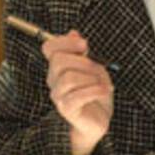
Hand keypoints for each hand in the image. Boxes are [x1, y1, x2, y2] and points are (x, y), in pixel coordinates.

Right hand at [42, 30, 112, 150]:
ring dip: (91, 78)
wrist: (98, 120)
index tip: (84, 45)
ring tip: (102, 84)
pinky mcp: (67, 109)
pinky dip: (95, 90)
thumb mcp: (93, 68)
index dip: (65, 42)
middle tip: (97, 69)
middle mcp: (54, 80)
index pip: (49, 48)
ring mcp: (58, 96)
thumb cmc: (95, 94)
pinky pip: (78, 95)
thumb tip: (73, 33)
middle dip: (83, 62)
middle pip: (59, 61)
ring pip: (69, 78)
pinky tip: (105, 90)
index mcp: (58, 67)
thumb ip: (82, 52)